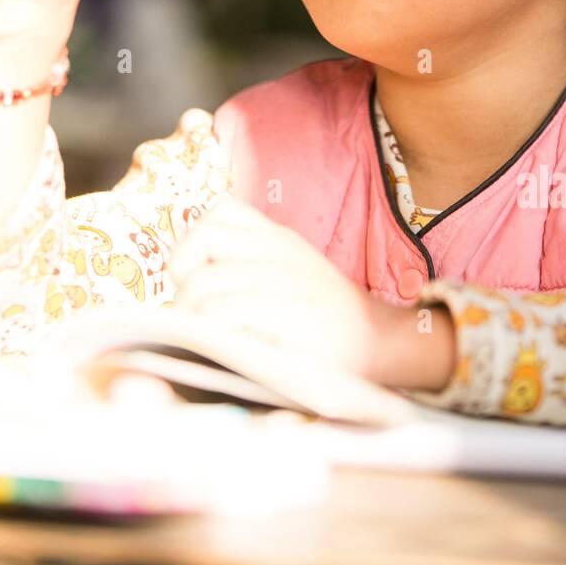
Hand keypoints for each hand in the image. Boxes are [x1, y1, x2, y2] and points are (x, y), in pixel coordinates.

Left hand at [168, 194, 454, 389]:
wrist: (382, 343)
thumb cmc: (330, 318)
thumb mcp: (294, 271)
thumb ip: (253, 262)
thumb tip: (192, 281)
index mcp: (278, 238)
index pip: (218, 214)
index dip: (193, 247)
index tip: (197, 280)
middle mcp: (278, 252)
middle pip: (198, 244)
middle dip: (183, 284)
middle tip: (194, 315)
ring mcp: (282, 282)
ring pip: (202, 286)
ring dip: (192, 318)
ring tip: (206, 340)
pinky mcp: (285, 316)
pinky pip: (221, 316)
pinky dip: (211, 334)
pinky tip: (227, 349)